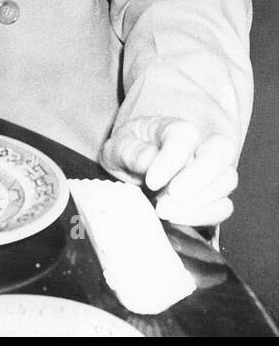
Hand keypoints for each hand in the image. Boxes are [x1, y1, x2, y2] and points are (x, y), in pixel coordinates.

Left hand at [101, 117, 238, 226]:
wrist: (135, 167)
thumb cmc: (128, 152)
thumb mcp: (118, 147)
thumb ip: (132, 152)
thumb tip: (150, 162)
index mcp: (173, 127)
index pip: (184, 134)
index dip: (170, 159)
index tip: (151, 182)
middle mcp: (201, 144)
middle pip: (222, 149)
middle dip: (199, 175)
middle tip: (171, 195)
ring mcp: (213, 169)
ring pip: (227, 180)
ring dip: (199, 200)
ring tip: (164, 209)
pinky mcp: (216, 195)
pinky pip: (224, 206)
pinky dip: (204, 216)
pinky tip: (175, 218)